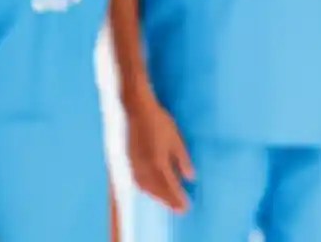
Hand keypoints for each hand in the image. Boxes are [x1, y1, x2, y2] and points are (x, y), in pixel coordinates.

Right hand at [124, 92, 194, 212]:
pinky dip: (146, 189)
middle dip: (168, 201)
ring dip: (157, 197)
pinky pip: (138, 181)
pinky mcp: (130, 161)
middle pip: (157, 190)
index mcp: (158, 163)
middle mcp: (145, 168)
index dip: (177, 198)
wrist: (138, 111)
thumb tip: (191, 177)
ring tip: (167, 202)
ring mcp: (135, 165)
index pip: (170, 186)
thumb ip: (183, 161)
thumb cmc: (160, 123)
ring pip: (146, 187)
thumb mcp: (177, 141)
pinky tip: (150, 190)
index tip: (186, 207)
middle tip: (178, 209)